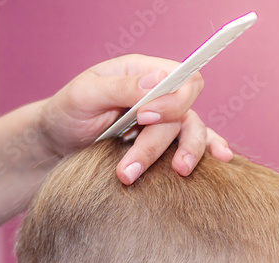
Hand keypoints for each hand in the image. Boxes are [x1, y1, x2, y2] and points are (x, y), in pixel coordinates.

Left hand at [35, 54, 233, 183]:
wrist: (58, 144)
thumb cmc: (67, 113)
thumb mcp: (85, 96)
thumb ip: (120, 87)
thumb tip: (157, 82)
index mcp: (142, 72)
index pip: (180, 77)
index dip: (172, 98)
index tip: (143, 118)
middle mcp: (159, 94)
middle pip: (184, 111)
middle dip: (161, 140)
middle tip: (131, 167)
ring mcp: (164, 120)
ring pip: (192, 132)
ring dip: (185, 154)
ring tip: (176, 174)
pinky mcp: (165, 144)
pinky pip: (196, 143)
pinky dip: (210, 150)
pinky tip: (221, 160)